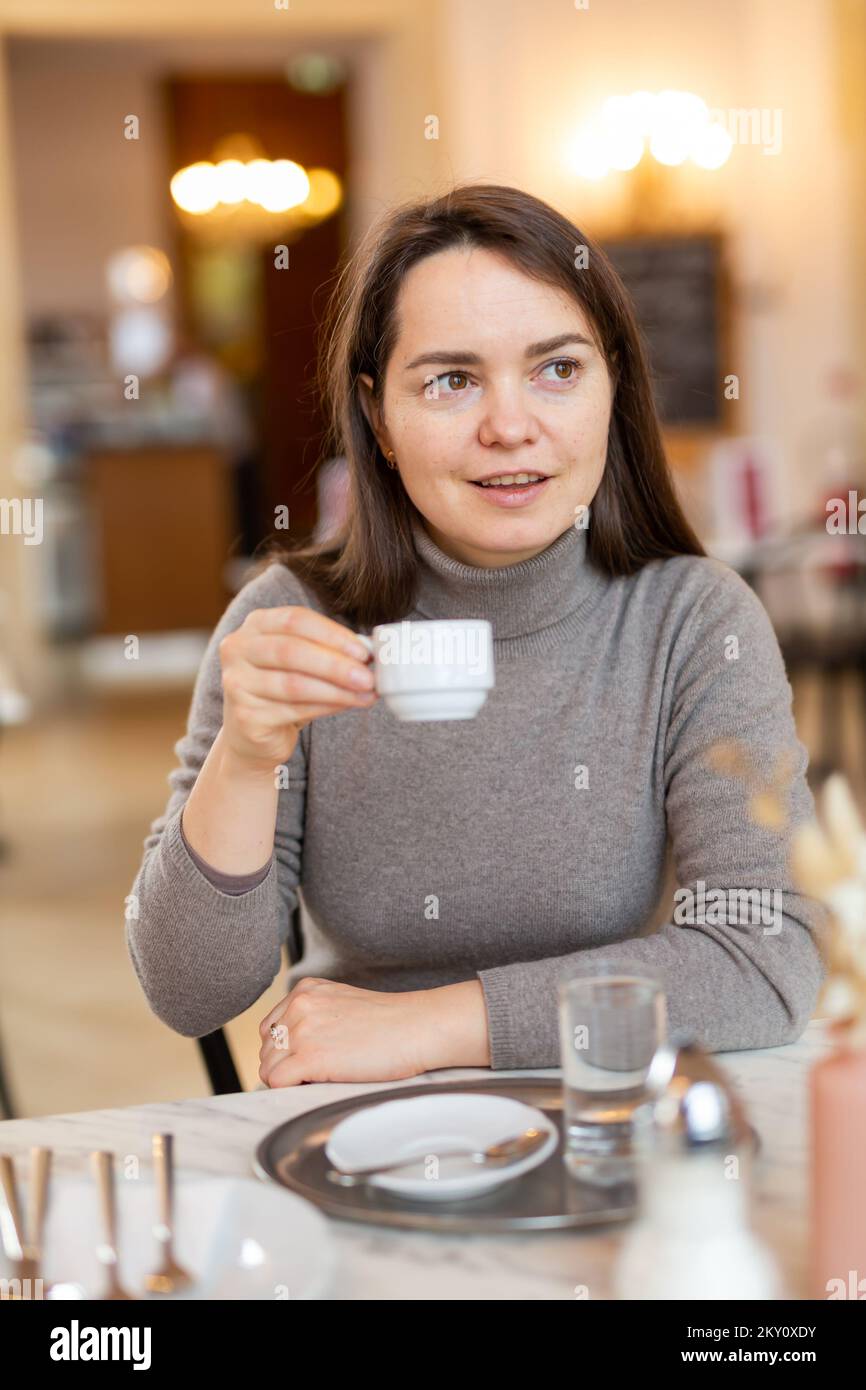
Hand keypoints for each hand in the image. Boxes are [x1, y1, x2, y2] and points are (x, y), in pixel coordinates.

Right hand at [218, 605, 377, 772]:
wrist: (253, 732)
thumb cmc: (283, 688)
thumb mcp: (301, 661)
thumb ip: (327, 651)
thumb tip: (370, 655)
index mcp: (255, 624)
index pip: (295, 619)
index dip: (332, 634)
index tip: (363, 651)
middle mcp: (238, 649)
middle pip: (292, 651)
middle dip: (336, 664)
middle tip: (368, 676)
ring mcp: (236, 683)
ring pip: (294, 684)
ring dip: (337, 690)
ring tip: (365, 694)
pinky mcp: (245, 716)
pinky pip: (294, 710)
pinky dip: (326, 707)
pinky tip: (347, 705)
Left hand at [257, 978, 490, 1085]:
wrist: (418, 1027)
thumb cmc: (390, 1022)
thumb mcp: (342, 1003)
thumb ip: (314, 1016)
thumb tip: (291, 1049)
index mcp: (305, 990)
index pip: (270, 1028)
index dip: (285, 1050)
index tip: (308, 1059)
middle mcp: (299, 1005)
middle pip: (266, 1049)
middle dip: (285, 1066)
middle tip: (317, 1074)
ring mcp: (302, 1030)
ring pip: (268, 1068)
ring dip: (289, 1080)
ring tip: (321, 1080)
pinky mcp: (310, 1056)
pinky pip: (276, 1082)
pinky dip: (291, 1090)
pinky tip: (318, 1086)